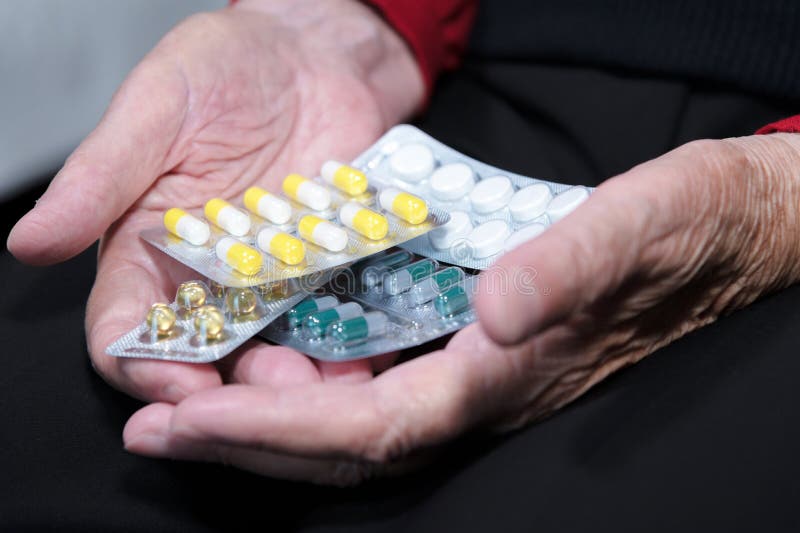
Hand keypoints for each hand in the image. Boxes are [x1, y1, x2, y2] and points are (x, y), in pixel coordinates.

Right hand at [7, 0, 422, 401]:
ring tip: (334, 379)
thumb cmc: (223, 69)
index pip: (127, 333)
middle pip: (209, 359)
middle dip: (241, 389)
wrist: (311, 56)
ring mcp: (271, 280)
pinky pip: (334, 316)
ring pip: (275, 350)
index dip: (146, 369)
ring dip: (302, 377)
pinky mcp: (326, 269)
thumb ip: (98, 179)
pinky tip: (371, 348)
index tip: (182, 387)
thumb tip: (30, 241)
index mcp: (145, 251)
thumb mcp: (156, 109)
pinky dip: (350, 339)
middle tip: (281, 392)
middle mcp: (206, 279)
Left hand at [122, 133, 799, 484]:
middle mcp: (486, 392)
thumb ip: (572, 266)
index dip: (277, 431)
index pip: (373, 426)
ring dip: (268, 426)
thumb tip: (495, 312)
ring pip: (356, 428)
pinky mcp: (484, 354)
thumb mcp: (643, 224)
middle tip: (152, 432)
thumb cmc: (693, 229)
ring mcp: (483, 379)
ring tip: (188, 416)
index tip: (189, 421)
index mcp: (510, 372)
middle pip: (346, 446)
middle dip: (247, 444)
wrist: (731, 233)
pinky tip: (275, 379)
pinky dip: (314, 396)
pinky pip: (382, 393)